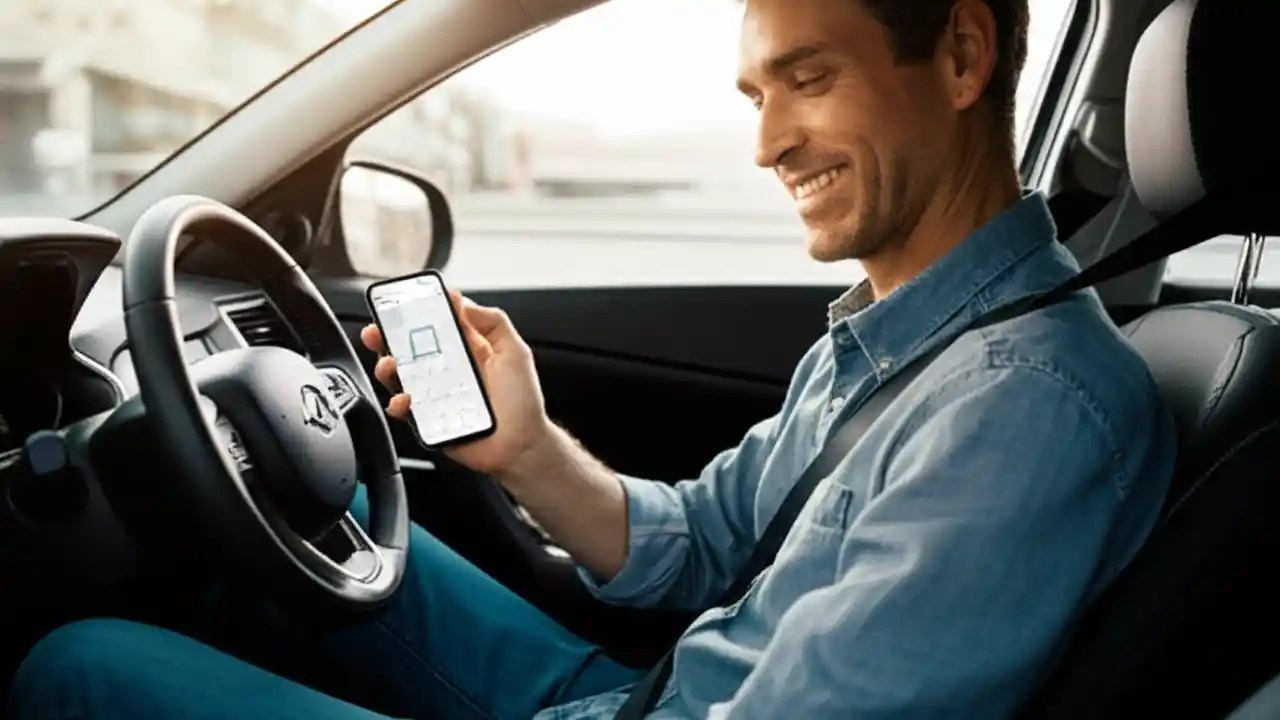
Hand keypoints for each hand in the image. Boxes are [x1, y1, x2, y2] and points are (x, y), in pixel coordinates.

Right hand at [360, 291, 552, 475]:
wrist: (521, 446)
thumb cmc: (521, 402)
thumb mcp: (514, 352)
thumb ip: (493, 322)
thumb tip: (462, 301)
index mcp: (462, 350)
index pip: (432, 324)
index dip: (414, 312)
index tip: (400, 302)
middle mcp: (444, 370)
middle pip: (405, 349)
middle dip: (385, 337)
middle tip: (376, 331)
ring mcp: (433, 395)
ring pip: (398, 377)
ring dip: (386, 367)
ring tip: (389, 364)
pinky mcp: (427, 420)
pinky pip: (403, 410)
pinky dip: (398, 403)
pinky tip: (406, 398)